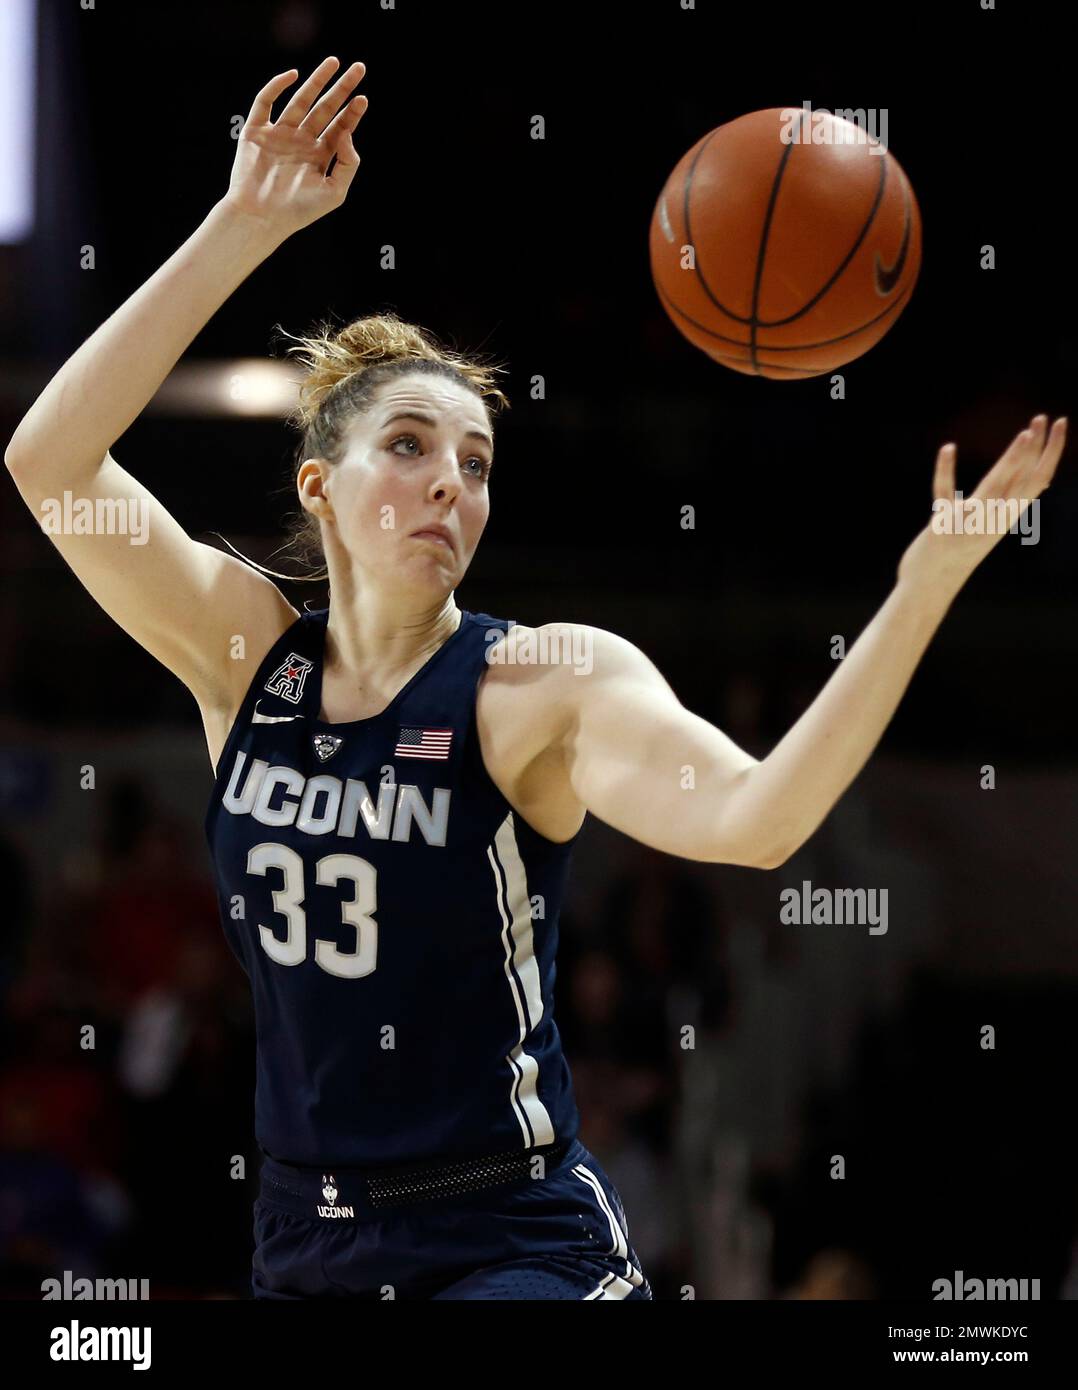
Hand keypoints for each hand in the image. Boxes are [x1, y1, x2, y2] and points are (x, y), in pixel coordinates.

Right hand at [223, 57, 367, 239]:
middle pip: (325, 108)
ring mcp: (279, 134)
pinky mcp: (256, 131)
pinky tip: (294, 75)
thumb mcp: (334, 192)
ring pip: (300, 100)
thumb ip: (348, 163)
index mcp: (319, 156)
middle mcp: (301, 142)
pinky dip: (277, 86)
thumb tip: (347, 130)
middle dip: (341, 88)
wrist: (261, 218)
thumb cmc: (298, 211)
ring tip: (333, 62)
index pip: (340, 128)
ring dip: (316, 81)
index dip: (352, 113)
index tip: (363, 98)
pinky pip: (266, 101)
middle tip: (359, 68)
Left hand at [897, 414, 1066, 594]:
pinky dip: (945, 471)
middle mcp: (993, 520)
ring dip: (1011, 461)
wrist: (929, 584)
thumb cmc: (955, 548)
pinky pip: (944, 495)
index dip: (1051, 452)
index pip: (1037, 480)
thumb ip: (1000, 498)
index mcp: (1006, 516)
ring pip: (996, 488)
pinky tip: (948, 448)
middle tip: (1043, 417)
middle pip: (1023, 481)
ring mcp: (970, 525)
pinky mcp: (943, 529)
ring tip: (1024, 434)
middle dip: (1036, 449)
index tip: (1059, 423)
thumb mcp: (982, 520)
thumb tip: (1034, 481)